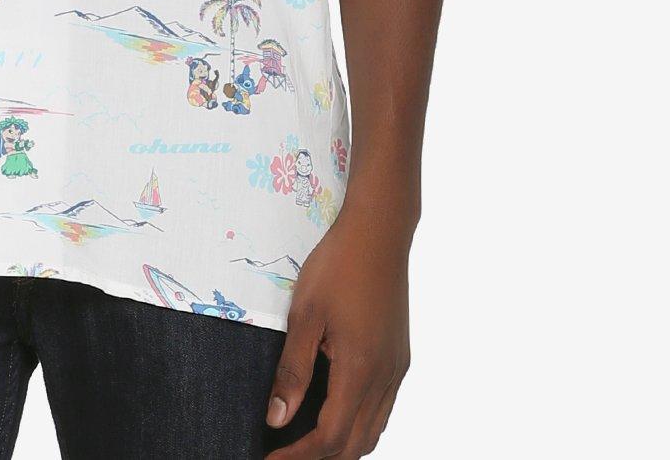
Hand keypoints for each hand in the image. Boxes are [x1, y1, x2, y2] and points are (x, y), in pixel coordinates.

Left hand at [264, 207, 411, 455]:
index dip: (299, 457)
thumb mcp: (305, 315)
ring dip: (342, 445)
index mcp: (360, 370)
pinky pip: (382, 409)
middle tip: (284, 453)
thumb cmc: (338, 266)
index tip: (270, 459)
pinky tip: (336, 413)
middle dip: (320, 458)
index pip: (330, 438)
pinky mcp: (400, 358)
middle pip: (356, 445)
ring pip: (374, 431)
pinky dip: (359, 424)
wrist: (378, 233)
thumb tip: (277, 418)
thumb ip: (293, 370)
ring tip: (306, 442)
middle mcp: (385, 378)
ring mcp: (397, 369)